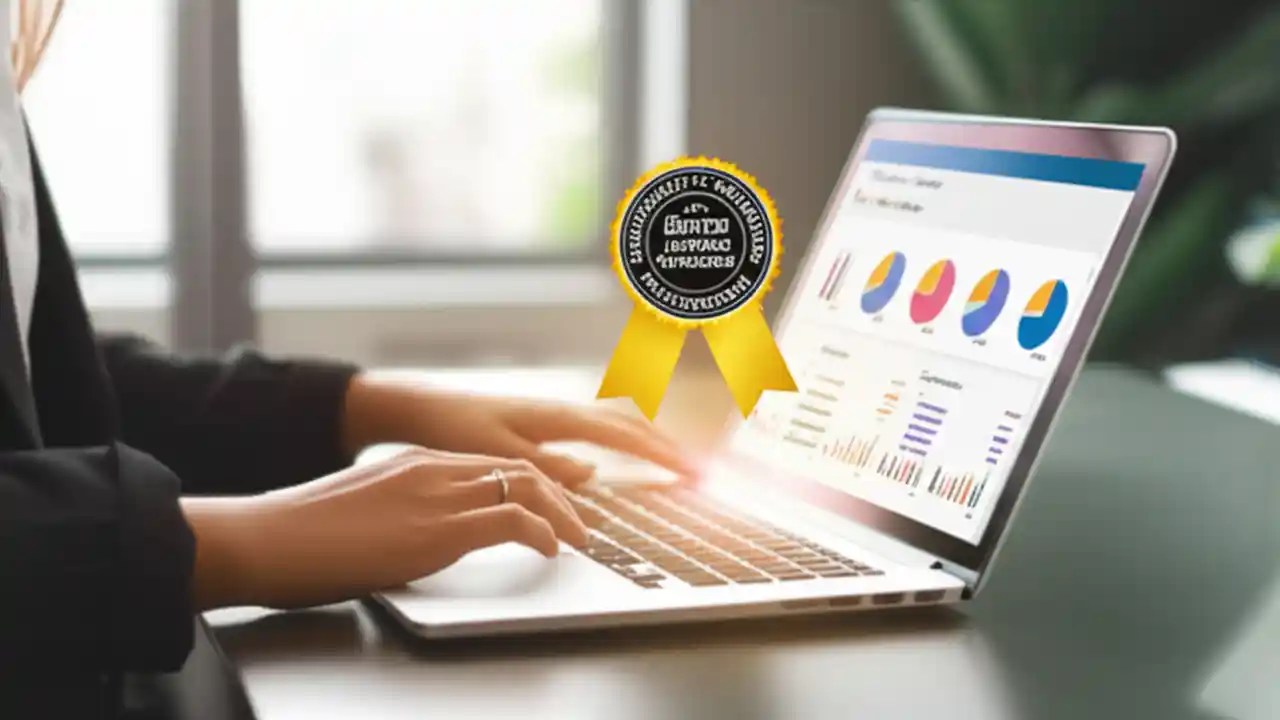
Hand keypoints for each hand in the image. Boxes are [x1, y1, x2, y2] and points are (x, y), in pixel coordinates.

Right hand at [183, 447, 588, 609]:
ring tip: (577, 538)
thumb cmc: (300, 536)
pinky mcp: (438, 529)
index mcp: (415, 463)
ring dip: (561, 513)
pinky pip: (513, 520)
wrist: (267, 537)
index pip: (490, 463)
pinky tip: (551, 550)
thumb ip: (398, 516)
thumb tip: (412, 541)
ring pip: (525, 486)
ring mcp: (437, 495)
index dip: (529, 482)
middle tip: (577, 523)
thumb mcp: (362, 513)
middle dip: (557, 495)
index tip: (548, 503)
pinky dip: (543, 532)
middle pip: (518, 467)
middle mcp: (433, 469)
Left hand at [341, 373, 697, 486]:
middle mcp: (563, 411)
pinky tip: (633, 455)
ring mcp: (557, 415)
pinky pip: (601, 430)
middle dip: (666, 446)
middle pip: (629, 424)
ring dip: (650, 442)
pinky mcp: (548, 423)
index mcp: (555, 416)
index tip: (688, 472)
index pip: (621, 433)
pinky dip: (627, 442)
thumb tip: (591, 473)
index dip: (658, 453)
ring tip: (680, 463)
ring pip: (617, 425)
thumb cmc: (454, 428)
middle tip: (700, 472)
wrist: (422, 407)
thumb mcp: (497, 454)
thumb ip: (544, 466)